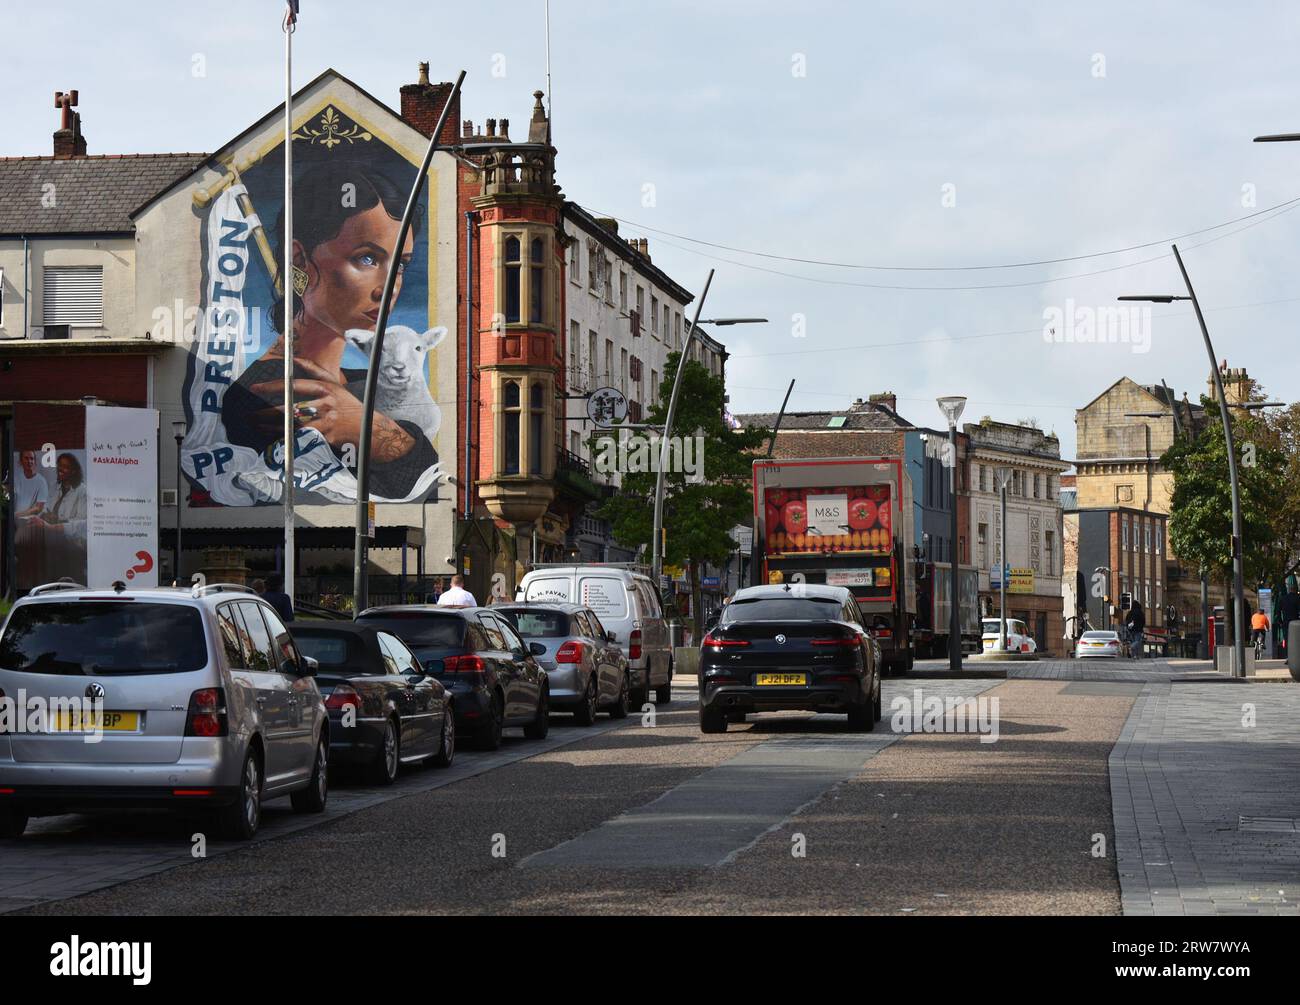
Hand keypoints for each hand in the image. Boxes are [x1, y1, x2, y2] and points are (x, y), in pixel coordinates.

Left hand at [251, 358, 414, 463]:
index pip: (294, 385)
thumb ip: (314, 370)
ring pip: (292, 425)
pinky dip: (284, 438)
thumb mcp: (335, 385)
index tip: (255, 388)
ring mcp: (325, 422)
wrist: (369, 429)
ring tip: (257, 424)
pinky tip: (273, 436)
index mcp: (325, 389)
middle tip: (251, 414)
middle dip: (266, 412)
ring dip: (271, 426)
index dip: (273, 386)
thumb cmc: (348, 406)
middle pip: (289, 408)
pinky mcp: (326, 438)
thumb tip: (293, 358)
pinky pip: (300, 438)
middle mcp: (325, 404)